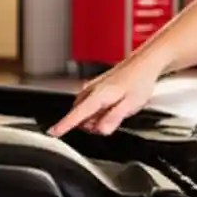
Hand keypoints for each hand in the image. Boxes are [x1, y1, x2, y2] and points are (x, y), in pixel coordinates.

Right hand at [47, 56, 161, 136]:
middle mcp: (91, 90)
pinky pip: (89, 105)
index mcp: (98, 95)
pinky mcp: (94, 88)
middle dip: (91, 125)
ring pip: (84, 112)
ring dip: (95, 118)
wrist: (144, 63)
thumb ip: (113, 118)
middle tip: (113, 119)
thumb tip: (100, 130)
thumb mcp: (130, 105)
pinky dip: (98, 111)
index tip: (51, 133)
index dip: (63, 125)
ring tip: (116, 110)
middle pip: (80, 117)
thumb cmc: (139, 81)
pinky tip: (114, 106)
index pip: (76, 114)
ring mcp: (91, 87)